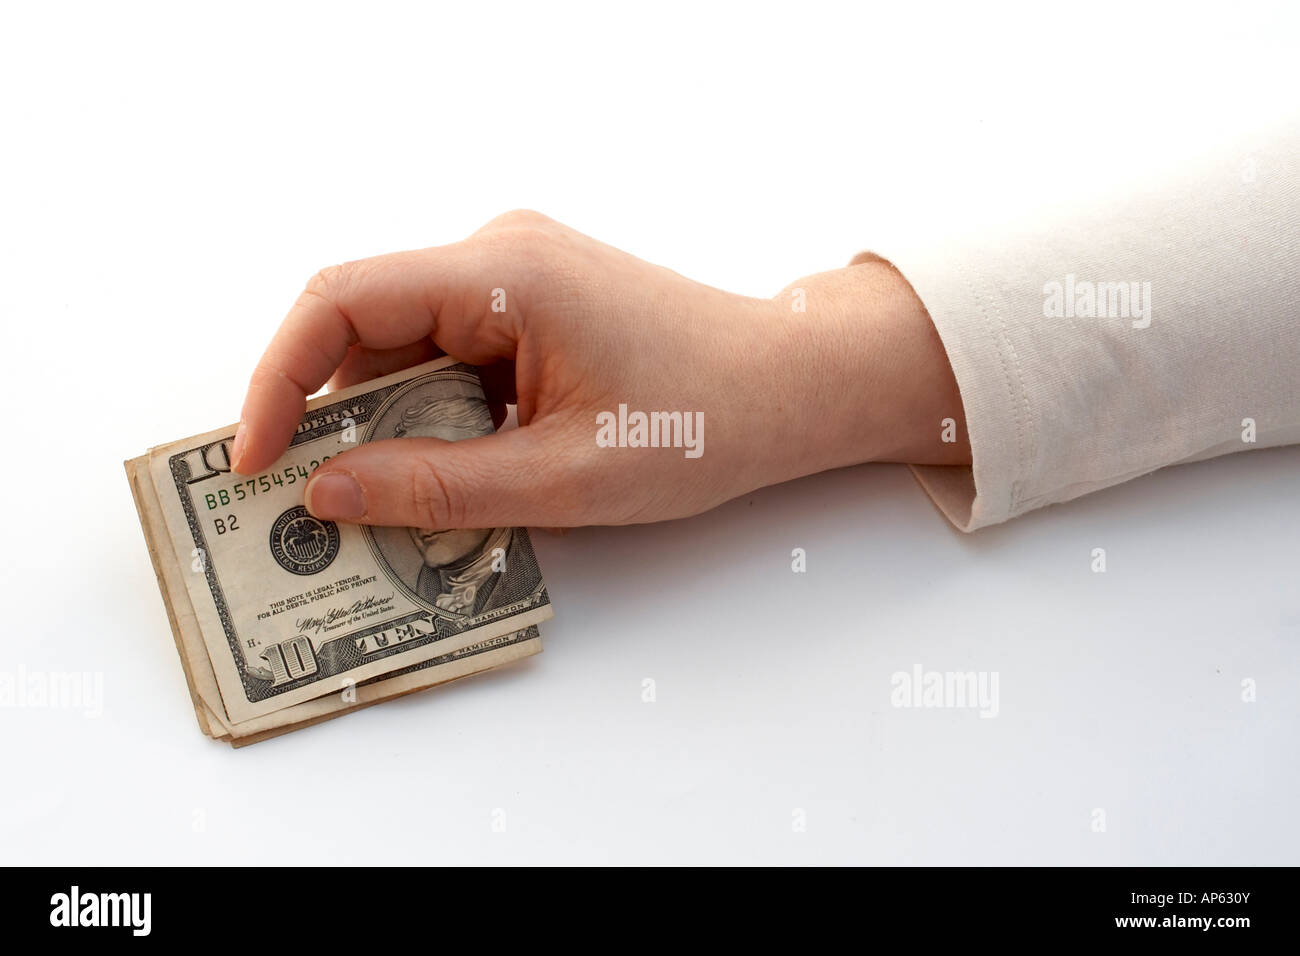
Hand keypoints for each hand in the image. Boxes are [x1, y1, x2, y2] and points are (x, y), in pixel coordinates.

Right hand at [233, 211, 967, 528]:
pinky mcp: (536, 305)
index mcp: (506, 275)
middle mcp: (503, 254)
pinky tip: (444, 470)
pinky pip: (453, 351)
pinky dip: (433, 410)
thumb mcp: (565, 476)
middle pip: (367, 322)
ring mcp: (521, 276)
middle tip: (310, 496)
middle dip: (329, 411)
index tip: (257, 458)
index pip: (342, 300)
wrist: (792, 386)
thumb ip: (437, 486)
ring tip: (386, 499)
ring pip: (408, 343)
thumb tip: (328, 490)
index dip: (280, 379)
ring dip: (387, 419)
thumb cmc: (708, 419)